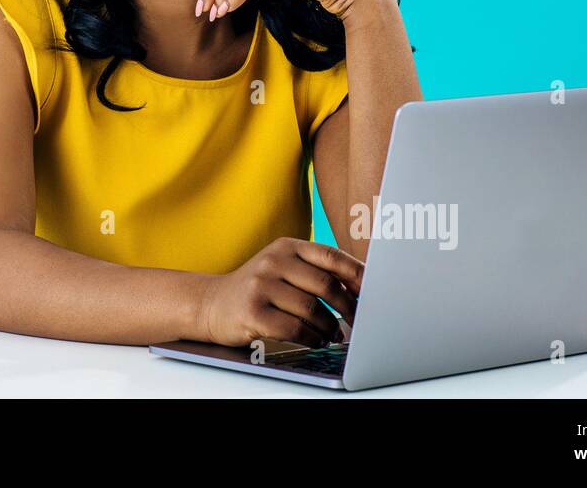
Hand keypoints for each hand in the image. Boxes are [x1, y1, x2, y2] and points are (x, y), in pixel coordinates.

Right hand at [198, 237, 363, 347]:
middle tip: (357, 322)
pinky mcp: (252, 311)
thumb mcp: (281, 269)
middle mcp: (273, 261)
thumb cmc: (257, 289)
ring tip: (333, 334)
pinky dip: (311, 338)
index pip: (331, 256)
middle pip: (325, 284)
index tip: (375, 292)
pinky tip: (314, 340)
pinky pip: (294, 329)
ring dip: (329, 327)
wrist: (211, 303)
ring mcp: (260, 286)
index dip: (357, 275)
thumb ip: (314, 272)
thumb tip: (359, 289)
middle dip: (348, 307)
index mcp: (286, 246)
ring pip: (312, 310)